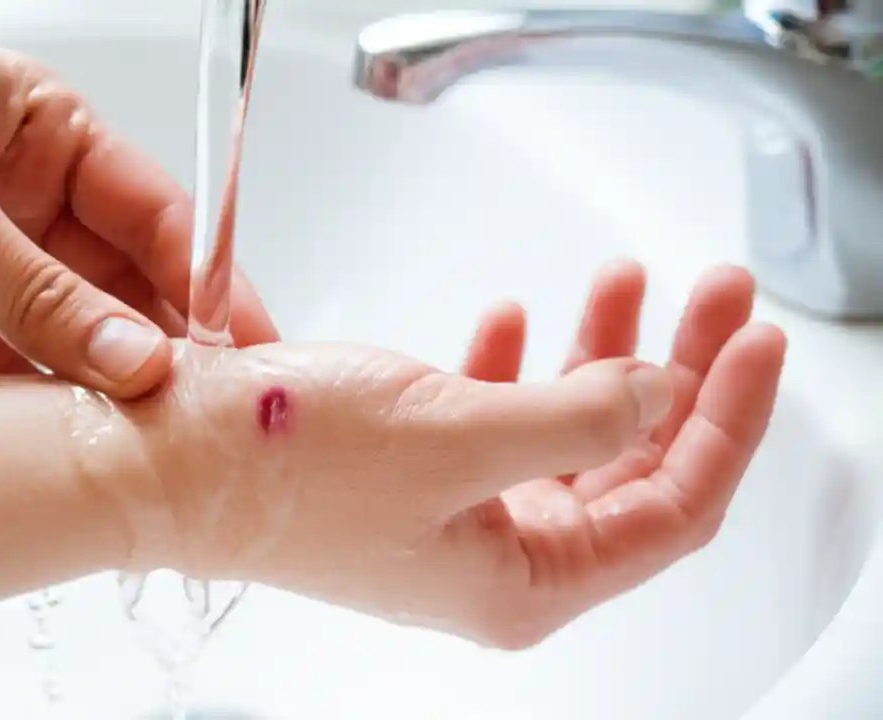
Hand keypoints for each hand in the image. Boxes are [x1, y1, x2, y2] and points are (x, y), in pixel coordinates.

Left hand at [0, 0, 275, 396]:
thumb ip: (37, 289)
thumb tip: (134, 354)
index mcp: (43, 123)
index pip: (153, 210)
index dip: (202, 280)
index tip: (239, 347)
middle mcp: (18, 185)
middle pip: (116, 275)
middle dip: (157, 339)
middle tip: (196, 407)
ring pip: (61, 323)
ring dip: (95, 374)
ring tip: (136, 428)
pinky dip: (27, 390)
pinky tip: (61, 422)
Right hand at [124, 261, 783, 647]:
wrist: (163, 459)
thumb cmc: (281, 471)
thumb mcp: (457, 433)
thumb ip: (578, 412)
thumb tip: (660, 391)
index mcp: (523, 584)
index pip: (671, 509)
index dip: (725, 422)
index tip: (749, 342)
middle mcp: (496, 565)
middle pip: (627, 467)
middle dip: (673, 375)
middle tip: (707, 299)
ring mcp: (450, 521)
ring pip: (563, 437)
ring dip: (597, 356)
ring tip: (621, 283)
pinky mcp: (409, 479)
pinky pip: (495, 424)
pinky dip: (518, 370)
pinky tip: (512, 322)